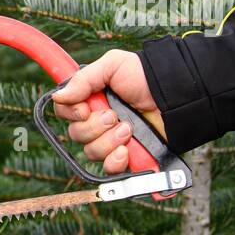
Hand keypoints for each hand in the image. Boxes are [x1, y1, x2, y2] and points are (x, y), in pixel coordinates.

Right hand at [51, 49, 163, 174]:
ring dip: (108, 141)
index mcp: (90, 99)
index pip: (65, 112)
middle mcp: (97, 121)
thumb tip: (58, 96)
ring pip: (91, 152)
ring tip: (129, 128)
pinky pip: (109, 169)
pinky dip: (115, 162)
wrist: (177, 95)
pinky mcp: (127, 156)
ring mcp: (111, 140)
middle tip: (114, 115)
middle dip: (95, 127)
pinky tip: (126, 151)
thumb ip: (83, 79)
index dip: (71, 113)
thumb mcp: (113, 65)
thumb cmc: (146, 76)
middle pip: (76, 135)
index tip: (85, 108)